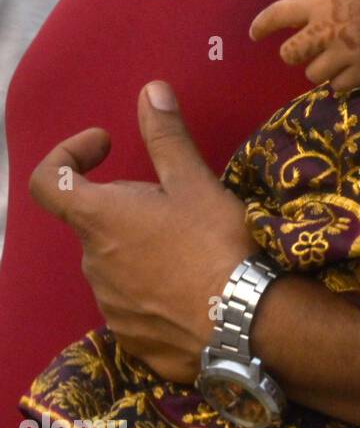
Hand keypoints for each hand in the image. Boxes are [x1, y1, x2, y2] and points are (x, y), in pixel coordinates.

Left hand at [28, 83, 255, 384]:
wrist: (242, 323)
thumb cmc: (214, 242)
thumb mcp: (194, 181)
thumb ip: (165, 136)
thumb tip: (150, 90)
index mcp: (100, 218)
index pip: (48, 182)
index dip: (69, 154)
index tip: (107, 145)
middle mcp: (92, 263)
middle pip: (97, 220)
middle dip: (129, 203)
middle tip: (179, 199)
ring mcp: (109, 305)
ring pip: (116, 260)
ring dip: (141, 244)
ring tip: (193, 244)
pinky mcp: (130, 337)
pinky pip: (132, 299)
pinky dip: (154, 284)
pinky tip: (194, 285)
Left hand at [249, 0, 359, 93]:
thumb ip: (316, 3)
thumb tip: (298, 23)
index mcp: (316, 3)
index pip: (275, 16)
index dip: (260, 26)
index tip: (254, 35)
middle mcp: (324, 28)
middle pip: (289, 54)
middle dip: (293, 53)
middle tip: (305, 51)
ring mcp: (343, 51)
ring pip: (312, 74)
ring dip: (319, 68)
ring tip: (334, 59)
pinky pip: (338, 86)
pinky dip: (341, 79)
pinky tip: (351, 67)